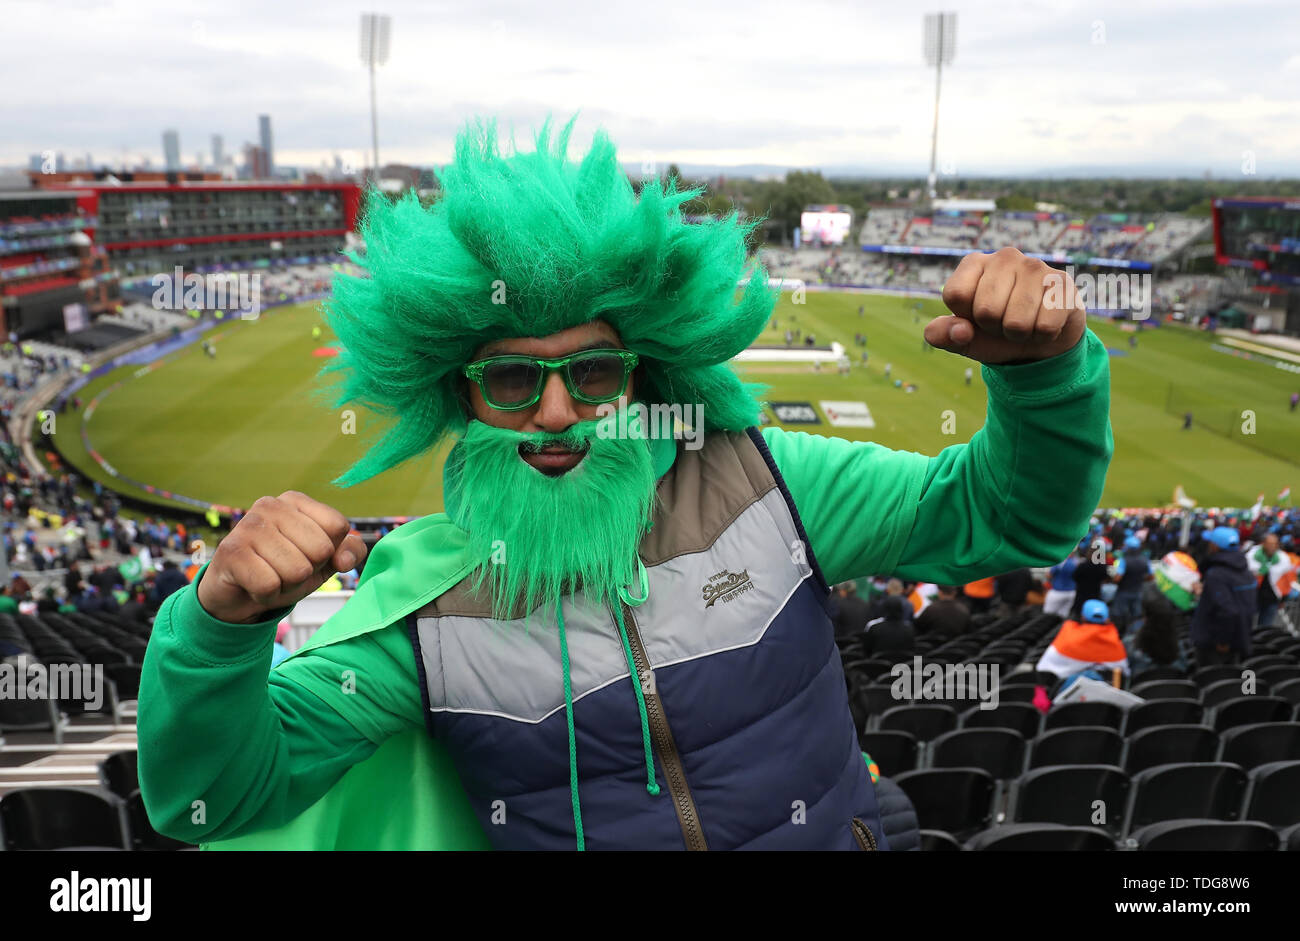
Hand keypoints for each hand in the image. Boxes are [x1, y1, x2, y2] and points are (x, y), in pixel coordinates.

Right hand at [196, 491, 366, 623]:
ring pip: (297, 570)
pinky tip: (254, 586)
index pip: (338, 526)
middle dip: (308, 571)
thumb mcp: (324, 561)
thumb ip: (349, 552)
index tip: (306, 555)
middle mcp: (271, 505)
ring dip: (287, 585)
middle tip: (284, 569)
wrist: (239, 596)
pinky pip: (270, 585)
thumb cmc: (284, 571)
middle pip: (321, 549)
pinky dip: (267, 594)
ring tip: (270, 576)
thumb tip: (343, 560)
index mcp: (296, 501)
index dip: (328, 552)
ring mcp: (248, 525)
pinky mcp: (231, 551)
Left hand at [928, 247, 1086, 363]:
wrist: (1040, 340)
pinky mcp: (1062, 282)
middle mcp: (1004, 256)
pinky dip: (1043, 335)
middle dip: (994, 328)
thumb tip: (960, 331)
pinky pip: (1045, 327)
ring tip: (1024, 322)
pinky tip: (1045, 321)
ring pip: (1017, 323)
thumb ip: (943, 335)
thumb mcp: (962, 337)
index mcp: (974, 263)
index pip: (955, 294)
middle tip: (1004, 322)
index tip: (976, 316)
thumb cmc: (994, 334)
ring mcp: (1036, 266)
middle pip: (986, 311)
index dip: (965, 317)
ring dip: (1019, 335)